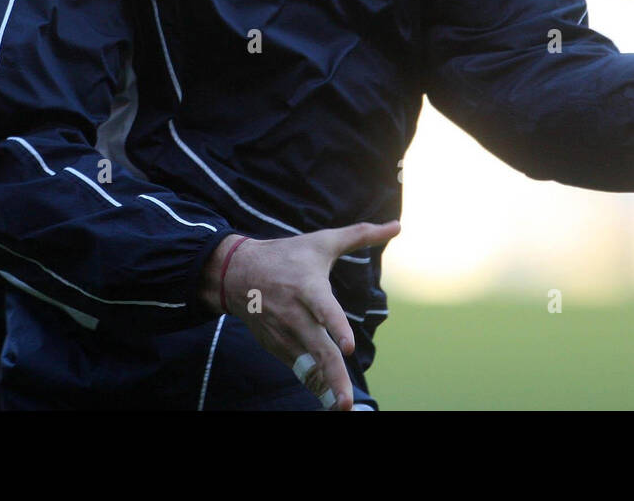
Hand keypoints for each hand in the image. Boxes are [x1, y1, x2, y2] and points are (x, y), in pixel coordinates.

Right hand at [203, 221, 400, 410]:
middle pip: (317, 350)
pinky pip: (298, 368)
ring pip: (306, 366)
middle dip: (333, 378)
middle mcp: (295, 314)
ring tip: (340, 408)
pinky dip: (312, 384)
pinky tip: (327, 398)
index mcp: (308, 287)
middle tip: (346, 403)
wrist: (236, 272)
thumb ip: (361, 235)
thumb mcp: (323, 242)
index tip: (348, 348)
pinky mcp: (276, 346)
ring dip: (322, 388)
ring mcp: (283, 334)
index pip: (324, 310)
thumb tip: (397, 225)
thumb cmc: (288, 254)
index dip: (335, 328)